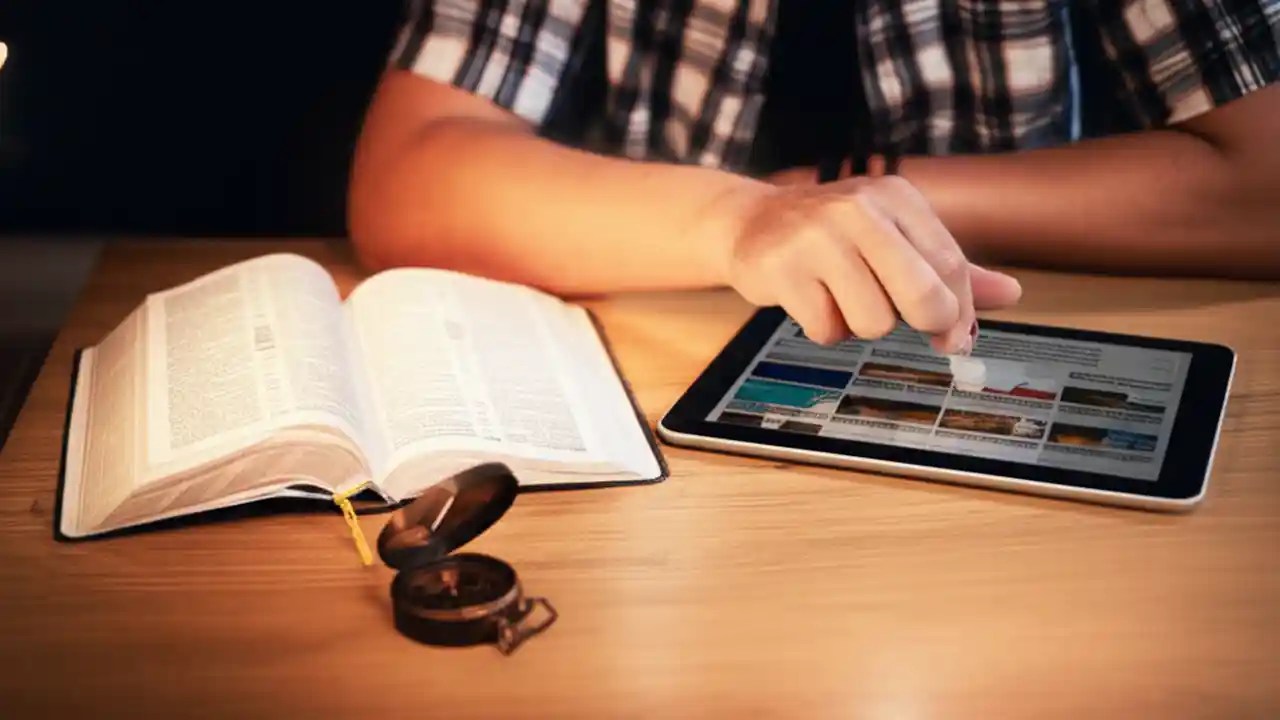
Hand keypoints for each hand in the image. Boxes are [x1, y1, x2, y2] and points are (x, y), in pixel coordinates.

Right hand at [710, 175, 1021, 352]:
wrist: (749, 222)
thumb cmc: (832, 234)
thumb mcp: (894, 235)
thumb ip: (949, 267)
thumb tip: (1010, 294)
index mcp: (894, 197)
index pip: (950, 265)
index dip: (960, 311)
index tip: (955, 337)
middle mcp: (857, 209)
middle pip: (921, 295)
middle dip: (923, 323)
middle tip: (904, 322)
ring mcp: (816, 238)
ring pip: (873, 321)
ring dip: (860, 324)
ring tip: (840, 297)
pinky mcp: (782, 269)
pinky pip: (827, 330)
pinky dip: (824, 329)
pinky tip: (811, 301)